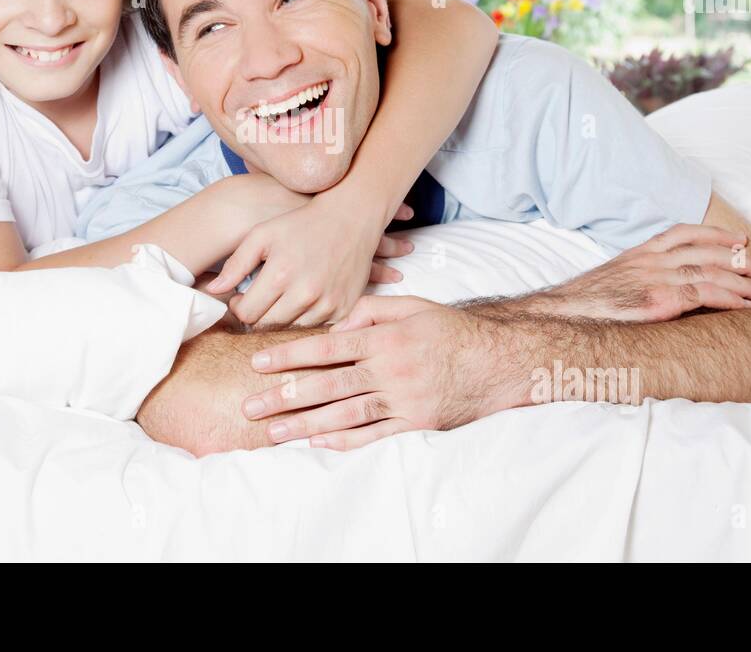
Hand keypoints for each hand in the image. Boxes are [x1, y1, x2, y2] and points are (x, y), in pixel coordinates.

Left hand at [205, 190, 414, 327]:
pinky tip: (303, 300)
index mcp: (281, 274)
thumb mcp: (263, 234)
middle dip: (257, 316)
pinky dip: (305, 319)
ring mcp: (328, 303)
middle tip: (259, 299)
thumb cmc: (301, 223)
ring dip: (281, 319)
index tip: (241, 298)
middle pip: (267, 326)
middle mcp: (306, 293)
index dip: (238, 308)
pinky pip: (315, 328)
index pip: (247, 314)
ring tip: (281, 298)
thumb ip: (236, 263)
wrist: (350, 218)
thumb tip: (213, 292)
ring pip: (291, 331)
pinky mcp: (344, 309)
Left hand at [241, 295, 522, 449]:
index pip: (328, 347)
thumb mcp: (413, 306)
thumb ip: (372, 309)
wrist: (499, 360)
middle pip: (329, 384)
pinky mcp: (417, 423)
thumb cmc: (452, 330)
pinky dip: (345, 440)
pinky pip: (375, 435)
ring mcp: (404, 399)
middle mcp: (391, 369)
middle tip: (251, 405)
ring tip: (274, 432)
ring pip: (346, 414)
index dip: (291, 355)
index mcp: (386, 337)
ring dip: (306, 424)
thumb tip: (337, 320)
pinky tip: (317, 443)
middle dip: (285, 396)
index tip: (259, 363)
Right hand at [527, 223, 750, 322]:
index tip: (740, 239)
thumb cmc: (584, 309)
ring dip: (745, 280)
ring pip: (710, 270)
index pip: (682, 232)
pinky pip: (702, 293)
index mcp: (638, 253)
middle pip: (706, 250)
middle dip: (742, 258)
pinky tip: (747, 306)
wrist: (559, 317)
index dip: (715, 234)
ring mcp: (653, 278)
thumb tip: (660, 294)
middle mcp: (648, 260)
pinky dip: (730, 298)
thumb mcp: (612, 285)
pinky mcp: (656, 300)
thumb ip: (638, 282)